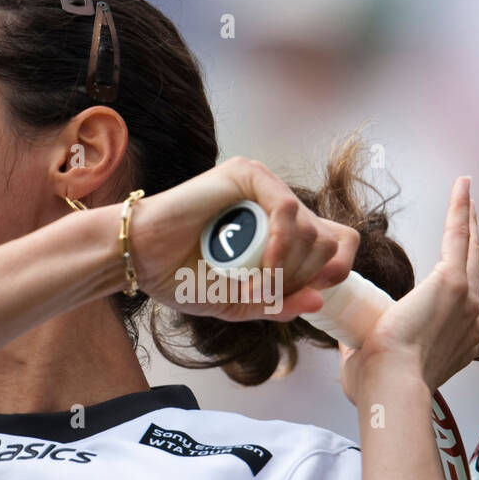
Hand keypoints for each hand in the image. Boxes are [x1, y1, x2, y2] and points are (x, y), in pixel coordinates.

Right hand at [127, 156, 359, 321]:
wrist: (141, 259)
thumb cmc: (182, 276)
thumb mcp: (239, 303)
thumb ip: (279, 304)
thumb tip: (320, 301)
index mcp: (281, 231)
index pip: (337, 241)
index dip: (337, 268)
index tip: (314, 290)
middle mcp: (277, 205)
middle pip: (326, 241)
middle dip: (302, 278)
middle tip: (264, 293)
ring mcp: (263, 187)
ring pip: (310, 229)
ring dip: (286, 269)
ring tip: (250, 286)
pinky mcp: (247, 175)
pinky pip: (287, 208)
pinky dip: (281, 244)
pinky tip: (262, 265)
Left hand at [338, 176, 478, 401]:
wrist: (392, 383)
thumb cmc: (382, 387)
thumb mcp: (380, 369)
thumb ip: (370, 353)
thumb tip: (350, 346)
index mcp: (462, 347)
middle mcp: (472, 321)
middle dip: (477, 243)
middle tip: (475, 220)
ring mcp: (466, 298)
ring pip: (470, 248)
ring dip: (468, 218)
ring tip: (466, 194)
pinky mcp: (451, 280)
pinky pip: (458, 234)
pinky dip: (461, 208)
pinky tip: (462, 186)